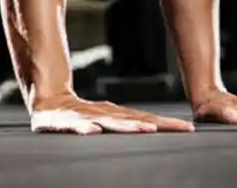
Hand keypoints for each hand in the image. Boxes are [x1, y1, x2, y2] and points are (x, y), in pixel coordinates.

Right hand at [30, 93, 194, 135]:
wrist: (47, 103)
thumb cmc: (80, 116)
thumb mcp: (105, 121)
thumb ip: (125, 125)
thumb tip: (154, 129)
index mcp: (116, 115)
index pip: (146, 119)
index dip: (168, 124)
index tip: (190, 128)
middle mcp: (106, 114)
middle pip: (135, 120)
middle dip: (158, 124)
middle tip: (179, 128)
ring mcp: (87, 116)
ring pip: (110, 122)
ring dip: (127, 126)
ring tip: (145, 130)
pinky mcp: (66, 121)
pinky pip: (76, 125)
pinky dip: (85, 128)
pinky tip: (93, 132)